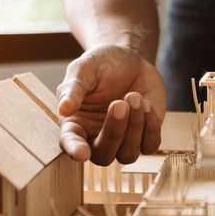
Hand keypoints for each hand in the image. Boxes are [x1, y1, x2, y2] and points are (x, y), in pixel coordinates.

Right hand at [56, 44, 166, 164]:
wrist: (129, 59)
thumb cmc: (101, 65)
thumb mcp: (83, 69)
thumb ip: (73, 89)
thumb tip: (64, 109)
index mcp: (76, 124)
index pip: (70, 144)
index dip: (75, 150)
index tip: (81, 153)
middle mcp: (97, 137)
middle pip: (103, 156)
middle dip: (113, 132)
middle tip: (118, 103)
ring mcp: (123, 140)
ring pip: (128, 154)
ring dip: (134, 128)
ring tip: (135, 96)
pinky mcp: (146, 135)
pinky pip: (150, 145)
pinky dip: (150, 126)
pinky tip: (146, 103)